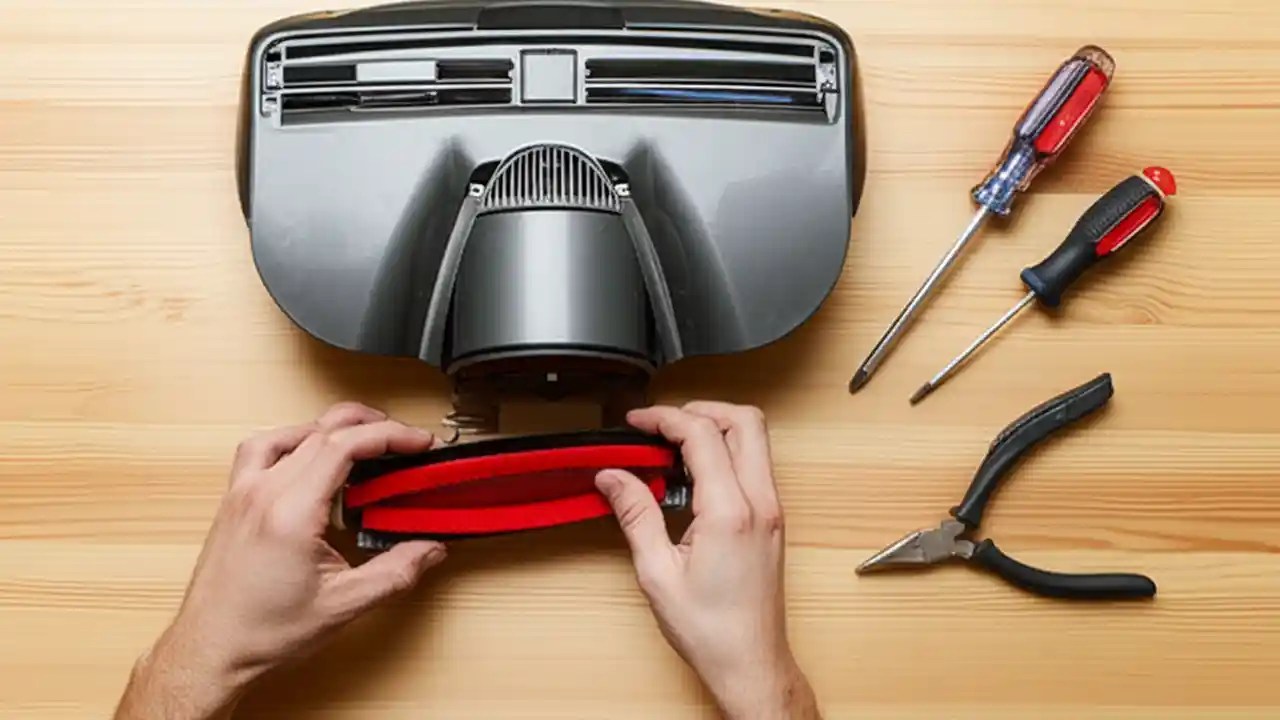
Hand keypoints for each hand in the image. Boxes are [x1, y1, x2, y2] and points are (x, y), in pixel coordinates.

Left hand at [115, 403, 447, 719]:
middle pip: (323, 431)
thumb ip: (395, 572)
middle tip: (404, 442)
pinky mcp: (233, 500)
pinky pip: (261, 449)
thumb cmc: (263, 632)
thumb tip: (431, 549)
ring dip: (332, 426)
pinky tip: (309, 452)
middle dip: (372, 427)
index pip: (344, 445)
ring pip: (292, 432)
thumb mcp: (343, 605)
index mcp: (291, 512)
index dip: (389, 435)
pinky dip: (292, 439)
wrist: (210, 650)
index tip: (418, 442)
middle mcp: (263, 492)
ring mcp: (243, 492)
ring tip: (364, 437)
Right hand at [595, 402, 819, 719]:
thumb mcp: (657, 573)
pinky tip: (693, 475)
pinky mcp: (774, 520)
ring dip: (716, 429)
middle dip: (700, 410)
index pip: (703, 435)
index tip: (637, 422)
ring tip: (673, 446)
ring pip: (755, 439)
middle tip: (661, 424)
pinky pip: (755, 465)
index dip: (665, 418)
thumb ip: (636, 515)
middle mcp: (761, 503)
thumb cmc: (711, 630)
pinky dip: (726, 452)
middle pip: (744, 420)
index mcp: (731, 512)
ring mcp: (773, 510)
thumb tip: (612, 477)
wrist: (750, 662)